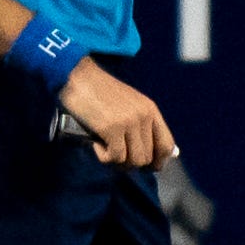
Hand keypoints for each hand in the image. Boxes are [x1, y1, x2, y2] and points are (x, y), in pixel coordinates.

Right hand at [58, 58, 178, 168]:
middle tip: (115, 156)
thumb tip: (150, 155)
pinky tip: (96, 145)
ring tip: (105, 149)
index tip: (149, 167)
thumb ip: (141, 125)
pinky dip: (104, 157)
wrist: (78, 77)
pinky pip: (115, 157)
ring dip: (117, 161)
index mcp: (151, 110)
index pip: (166, 145)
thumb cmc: (100, 91)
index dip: (159, 161)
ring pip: (133, 160)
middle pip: (147, 157)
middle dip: (130, 163)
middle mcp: (144, 117)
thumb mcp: (129, 104)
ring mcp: (129, 123)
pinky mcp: (111, 128)